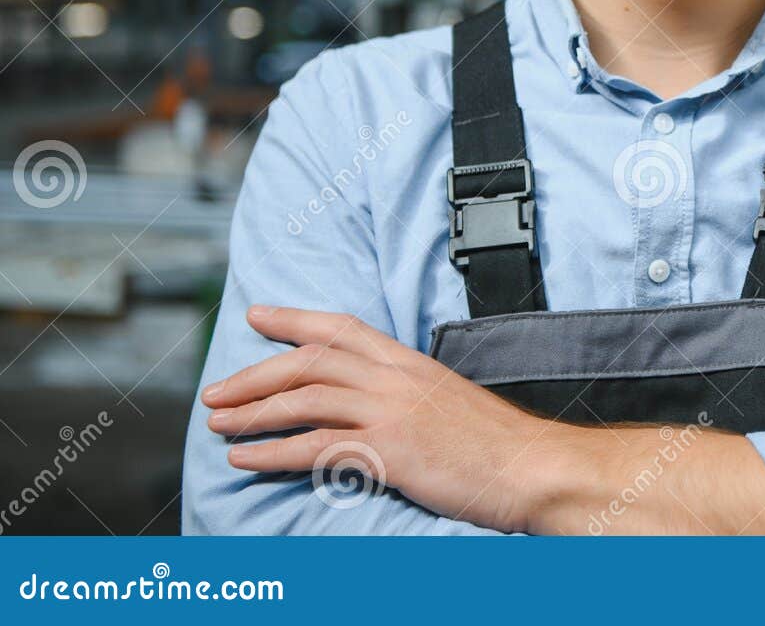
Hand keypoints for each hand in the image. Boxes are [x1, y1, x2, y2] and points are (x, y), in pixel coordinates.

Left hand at [202, 305, 541, 532]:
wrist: (531, 465)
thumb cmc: (496, 443)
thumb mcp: (448, 401)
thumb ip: (408, 396)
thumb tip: (373, 407)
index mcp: (409, 361)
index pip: (341, 327)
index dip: (293, 319)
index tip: (257, 315)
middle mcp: (394, 378)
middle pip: (308, 362)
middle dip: (254, 375)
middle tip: (216, 391)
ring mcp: (390, 412)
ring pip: (303, 400)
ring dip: (251, 412)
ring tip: (217, 424)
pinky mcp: (387, 451)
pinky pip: (314, 447)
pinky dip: (271, 452)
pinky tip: (245, 459)